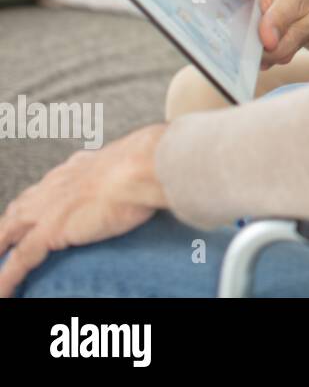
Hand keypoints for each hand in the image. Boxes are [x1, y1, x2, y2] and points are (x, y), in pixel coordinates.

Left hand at [0, 124, 167, 296]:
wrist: (145, 165)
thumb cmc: (150, 160)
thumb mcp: (133, 160)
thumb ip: (127, 170)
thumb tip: (144, 174)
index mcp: (74, 168)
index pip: (43, 188)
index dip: (31, 203)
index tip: (27, 213)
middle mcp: (54, 186)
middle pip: (18, 210)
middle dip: (6, 227)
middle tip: (2, 242)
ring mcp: (48, 209)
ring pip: (8, 234)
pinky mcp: (51, 230)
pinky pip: (19, 260)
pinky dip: (7, 278)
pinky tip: (3, 292)